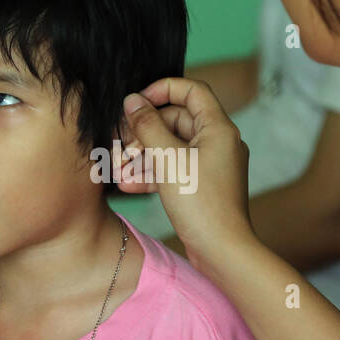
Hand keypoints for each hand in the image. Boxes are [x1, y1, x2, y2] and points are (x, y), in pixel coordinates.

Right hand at [119, 78, 254, 276]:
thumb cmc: (202, 204)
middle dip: (144, 132)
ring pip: (171, 149)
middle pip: (175, 121)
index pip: (192, 91)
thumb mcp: (168, 160)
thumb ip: (148, 126)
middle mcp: (218, 142)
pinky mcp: (201, 186)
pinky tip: (127, 184)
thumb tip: (132, 101)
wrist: (222, 250)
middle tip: (119, 143)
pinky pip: (173, 170)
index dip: (163, 89)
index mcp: (218, 128)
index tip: (137, 101)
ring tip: (117, 168)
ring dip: (142, 156)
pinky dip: (152, 175)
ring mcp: (210, 165)